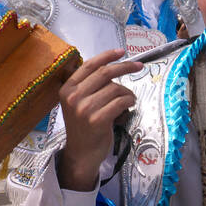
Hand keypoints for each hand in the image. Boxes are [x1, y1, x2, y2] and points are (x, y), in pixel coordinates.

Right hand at [57, 48, 141, 190]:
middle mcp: (73, 96)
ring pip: (115, 88)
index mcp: (67, 88)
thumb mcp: (78, 103)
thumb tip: (112, 67)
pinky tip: (129, 105)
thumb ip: (89, 86)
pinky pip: (121, 101)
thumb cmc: (85, 127)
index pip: (89, 65)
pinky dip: (129, 101)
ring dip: (127, 92)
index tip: (122, 52)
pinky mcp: (97, 120)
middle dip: (125, 67)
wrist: (81, 154)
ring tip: (128, 100)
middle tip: (138, 66)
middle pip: (104, 73)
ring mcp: (84, 108)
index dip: (107, 56)